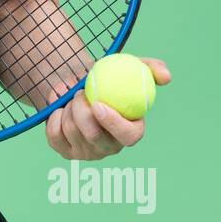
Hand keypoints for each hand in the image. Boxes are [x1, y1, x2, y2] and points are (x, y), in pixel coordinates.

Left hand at [45, 57, 170, 160]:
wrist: (78, 86)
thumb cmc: (108, 79)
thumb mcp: (128, 68)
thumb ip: (150, 68)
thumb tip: (166, 76)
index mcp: (131, 132)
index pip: (128, 137)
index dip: (113, 123)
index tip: (98, 104)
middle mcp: (110, 147)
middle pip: (94, 136)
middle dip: (83, 112)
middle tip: (79, 92)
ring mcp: (87, 153)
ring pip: (72, 132)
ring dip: (69, 108)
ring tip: (74, 97)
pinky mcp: (66, 151)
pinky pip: (54, 134)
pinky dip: (55, 115)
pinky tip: (62, 109)